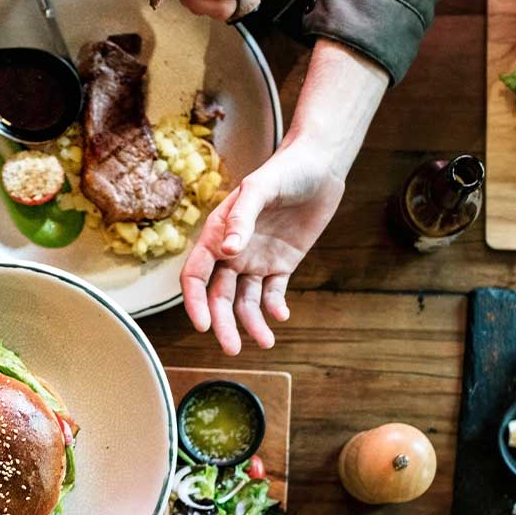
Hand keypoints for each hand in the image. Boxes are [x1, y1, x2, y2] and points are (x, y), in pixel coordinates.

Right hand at [182, 39, 386, 353]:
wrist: (320, 166)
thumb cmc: (284, 170)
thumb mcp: (260, 189)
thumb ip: (241, 218)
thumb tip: (227, 251)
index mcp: (217, 233)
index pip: (196, 274)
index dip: (195, 300)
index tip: (203, 324)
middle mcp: (232, 251)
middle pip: (219, 296)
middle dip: (223, 323)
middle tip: (232, 349)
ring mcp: (256, 260)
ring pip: (245, 301)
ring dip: (251, 323)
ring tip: (265, 341)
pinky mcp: (281, 264)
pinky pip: (272, 294)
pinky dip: (274, 308)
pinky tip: (281, 316)